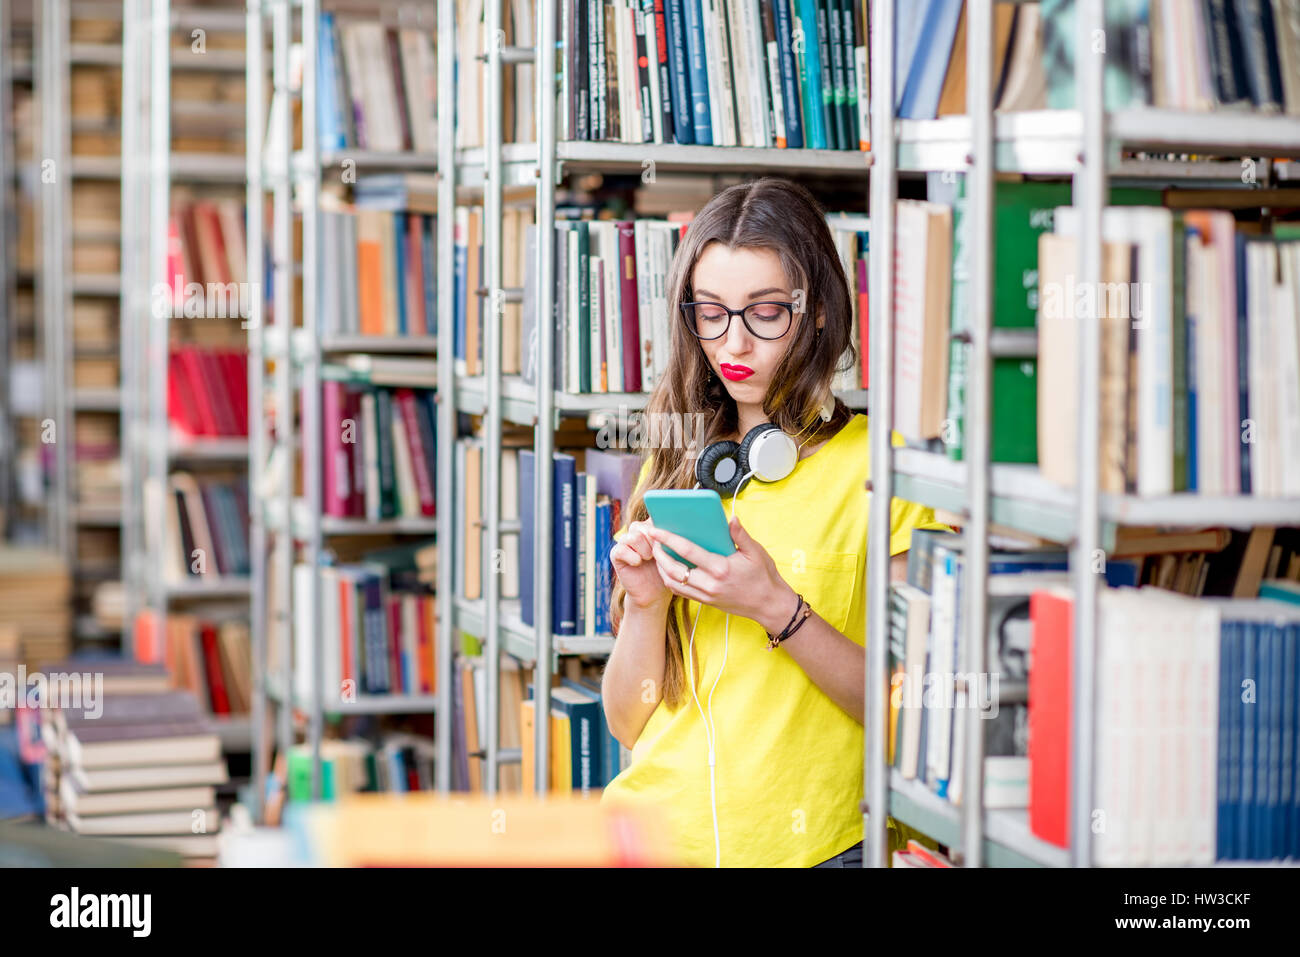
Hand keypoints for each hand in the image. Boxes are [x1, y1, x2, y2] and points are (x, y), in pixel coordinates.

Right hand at [610, 519, 671, 609]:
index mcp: (652, 525)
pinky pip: (622, 549)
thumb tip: (679, 526)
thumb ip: (672, 537)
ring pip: (634, 536)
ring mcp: (625, 541)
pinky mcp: (616, 553)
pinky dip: (633, 558)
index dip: (662, 530)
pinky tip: (638, 563)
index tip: (667, 543)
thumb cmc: (668, 571)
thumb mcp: (674, 553)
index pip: (655, 516)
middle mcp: (637, 530)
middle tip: (658, 554)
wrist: (655, 592)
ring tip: (649, 558)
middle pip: (644, 526)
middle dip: (654, 542)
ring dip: (645, 550)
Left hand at [646, 516, 797, 633]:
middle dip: (658, 553)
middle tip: (652, 540)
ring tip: (658, 552)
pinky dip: (670, 579)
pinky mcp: (705, 602)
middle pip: (673, 568)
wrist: (769, 605)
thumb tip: (731, 518)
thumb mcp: (756, 552)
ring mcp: (705, 595)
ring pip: (672, 582)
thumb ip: (741, 534)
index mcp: (720, 568)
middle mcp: (709, 583)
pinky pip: (680, 591)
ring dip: (661, 567)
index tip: (655, 529)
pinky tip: (668, 567)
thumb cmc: (763, 577)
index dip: (668, 539)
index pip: (687, 551)